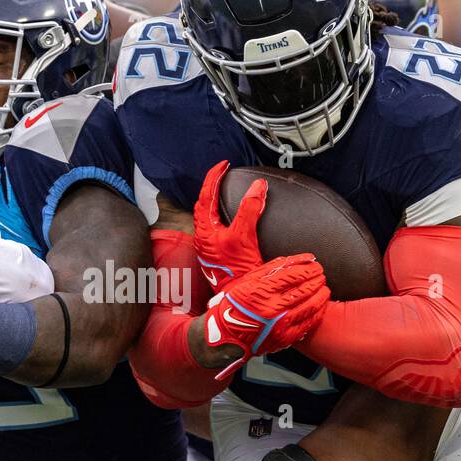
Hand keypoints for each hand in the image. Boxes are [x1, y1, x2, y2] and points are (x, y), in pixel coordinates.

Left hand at [192, 160, 266, 291]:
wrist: (238, 295)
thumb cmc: (238, 270)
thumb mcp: (245, 235)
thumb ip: (250, 209)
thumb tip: (258, 186)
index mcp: (204, 230)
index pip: (205, 196)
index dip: (214, 177)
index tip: (223, 164)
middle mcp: (203, 236)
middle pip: (203, 204)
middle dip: (211, 186)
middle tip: (222, 173)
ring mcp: (208, 245)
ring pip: (208, 216)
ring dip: (214, 200)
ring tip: (224, 188)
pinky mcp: (217, 252)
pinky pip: (215, 225)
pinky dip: (221, 214)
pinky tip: (228, 214)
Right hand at [199, 254, 329, 379]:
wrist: (226, 335)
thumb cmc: (234, 305)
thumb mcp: (246, 281)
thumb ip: (270, 269)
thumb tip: (295, 259)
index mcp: (262, 290)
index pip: (294, 274)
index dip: (308, 268)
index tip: (315, 264)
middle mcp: (273, 306)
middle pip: (305, 289)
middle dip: (317, 280)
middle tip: (321, 274)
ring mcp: (280, 323)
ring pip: (309, 306)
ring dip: (320, 295)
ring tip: (324, 289)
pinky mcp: (284, 337)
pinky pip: (307, 323)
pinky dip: (317, 313)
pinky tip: (320, 306)